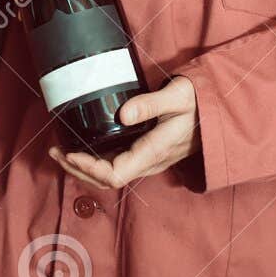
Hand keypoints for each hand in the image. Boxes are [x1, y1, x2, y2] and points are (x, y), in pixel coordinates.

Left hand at [48, 76, 198, 189]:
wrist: (220, 111)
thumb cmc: (198, 102)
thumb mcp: (177, 96)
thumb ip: (150, 104)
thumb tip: (122, 115)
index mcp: (153, 152)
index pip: (114, 174)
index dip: (88, 168)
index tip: (69, 152)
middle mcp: (149, 161)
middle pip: (107, 180)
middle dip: (78, 170)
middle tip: (55, 151)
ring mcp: (149, 160)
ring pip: (111, 174)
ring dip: (84, 167)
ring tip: (62, 151)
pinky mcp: (148, 154)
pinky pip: (118, 165)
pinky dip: (96, 160)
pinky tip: (85, 147)